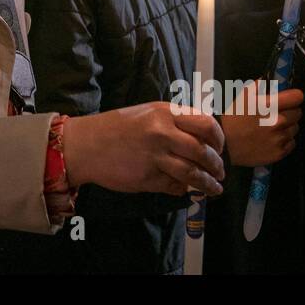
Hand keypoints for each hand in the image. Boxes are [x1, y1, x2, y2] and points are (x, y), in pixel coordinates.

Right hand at [63, 102, 224, 197]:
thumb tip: (200, 139)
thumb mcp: (146, 114)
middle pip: (204, 151)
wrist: (85, 145)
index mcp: (165, 113)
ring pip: (193, 173)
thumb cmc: (115, 128)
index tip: (219, 148)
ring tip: (214, 189)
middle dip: (216, 165)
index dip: (218, 139)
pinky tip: (186, 191)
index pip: (206, 125)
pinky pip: (175, 186)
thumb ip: (173, 122)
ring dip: (208, 184)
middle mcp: (163, 132)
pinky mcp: (148, 178)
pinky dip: (183, 190)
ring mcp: (155, 156)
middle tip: (220, 172)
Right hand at [221, 85, 302, 166]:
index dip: (293, 96)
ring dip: (287, 127)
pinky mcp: (280, 153)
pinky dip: (285, 140)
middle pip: (298, 113)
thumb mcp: (244, 96)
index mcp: (269, 105)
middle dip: (290, 111)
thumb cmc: (234, 117)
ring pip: (295, 128)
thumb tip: (277, 79)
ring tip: (273, 128)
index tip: (289, 99)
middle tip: (277, 114)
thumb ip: (262, 84)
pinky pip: (291, 142)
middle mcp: (278, 122)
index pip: (297, 97)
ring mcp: (279, 139)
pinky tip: (272, 139)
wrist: (224, 144)